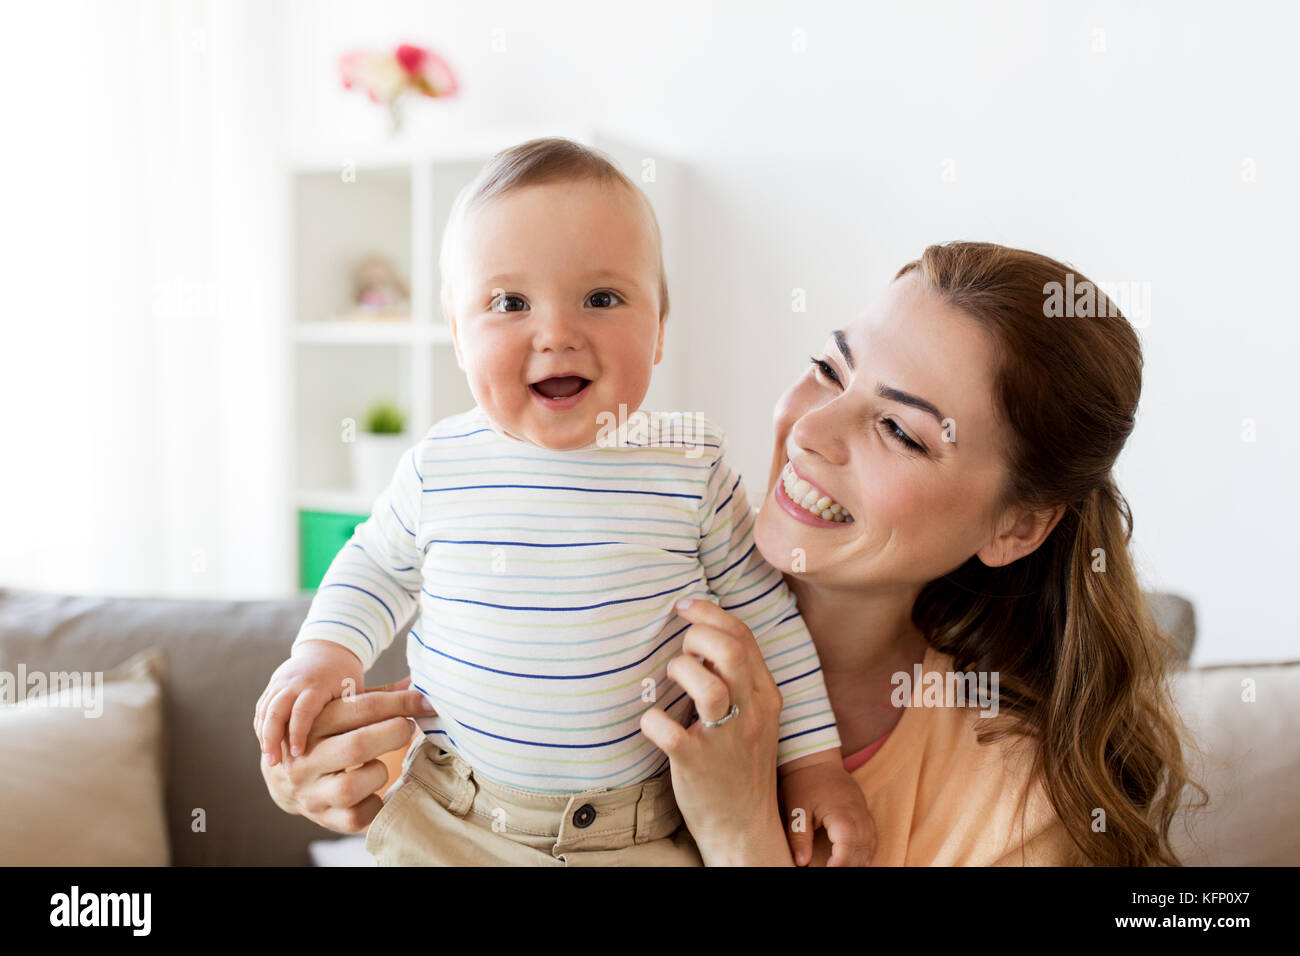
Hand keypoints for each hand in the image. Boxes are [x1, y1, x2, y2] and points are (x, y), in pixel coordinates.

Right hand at [254, 639, 364, 760]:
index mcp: (317, 683)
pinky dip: (263, 729)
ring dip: (266, 736)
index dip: (299, 731)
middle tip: (274, 763)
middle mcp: (295, 683)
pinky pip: (262, 710)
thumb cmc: (345, 676)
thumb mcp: (357, 688)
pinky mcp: (272, 689)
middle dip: (273, 736)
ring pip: (266, 711)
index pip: (303, 708)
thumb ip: (375, 702)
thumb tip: (411, 700)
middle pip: (276, 709)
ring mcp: (280, 685)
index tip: (298, 753)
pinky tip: (270, 749)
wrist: (324, 652)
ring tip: (271, 761)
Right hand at [259, 676, 436, 832]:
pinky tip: (374, 791)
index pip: (363, 707)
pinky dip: (374, 804)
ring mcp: (311, 791)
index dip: (401, 703)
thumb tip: (413, 684)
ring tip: (379, 766)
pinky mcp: (321, 818)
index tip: (425, 703)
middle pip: (358, 746)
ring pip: (351, 787)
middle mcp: (305, 758)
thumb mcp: (340, 711)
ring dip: (378, 773)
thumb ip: (376, 698)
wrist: (284, 778)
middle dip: (394, 734)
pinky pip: (355, 817)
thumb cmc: (325, 737)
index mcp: (313, 724)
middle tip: (407, 729)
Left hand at [639, 598, 792, 865]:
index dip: (710, 613)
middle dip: (697, 637)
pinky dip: (652, 720)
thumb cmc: (740, 765)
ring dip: (680, 670)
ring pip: (706, 685)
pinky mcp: (696, 765)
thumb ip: (739, 679)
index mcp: (766, 697)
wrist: (745, 828)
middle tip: (682, 649)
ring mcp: (725, 740)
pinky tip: (654, 722)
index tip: (684, 606)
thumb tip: (705, 636)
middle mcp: (751, 715)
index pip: (744, 637)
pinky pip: (668, 730)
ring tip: (671, 682)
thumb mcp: (754, 717)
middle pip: (730, 651)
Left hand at [778, 753, 875, 865]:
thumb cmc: (804, 783)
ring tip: (849, 869)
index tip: (828, 871)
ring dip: (860, 859)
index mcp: (840, 814)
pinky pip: (873, 833)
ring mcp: (863, 810)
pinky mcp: (863, 809)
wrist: (815, 758)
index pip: (846, 846)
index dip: (840, 864)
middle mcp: (857, 813)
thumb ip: (799, 837)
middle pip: (860, 847)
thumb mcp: (796, 809)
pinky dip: (869, 849)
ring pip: (869, 842)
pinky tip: (862, 861)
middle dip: (849, 865)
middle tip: (833, 871)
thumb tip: (801, 862)